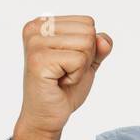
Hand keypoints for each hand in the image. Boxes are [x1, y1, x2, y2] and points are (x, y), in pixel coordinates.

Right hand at [11, 15, 112, 139]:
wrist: (48, 115)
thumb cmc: (63, 88)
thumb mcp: (87, 62)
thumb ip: (99, 47)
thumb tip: (104, 39)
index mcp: (44, 23)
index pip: (87, 23)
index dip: (87, 48)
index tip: (68, 62)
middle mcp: (36, 28)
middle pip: (88, 32)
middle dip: (85, 57)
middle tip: (65, 72)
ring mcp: (35, 43)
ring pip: (85, 44)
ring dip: (80, 68)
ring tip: (62, 76)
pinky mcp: (39, 60)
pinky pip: (78, 60)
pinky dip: (75, 76)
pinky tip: (59, 82)